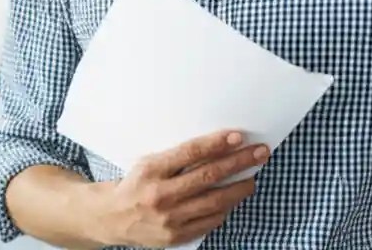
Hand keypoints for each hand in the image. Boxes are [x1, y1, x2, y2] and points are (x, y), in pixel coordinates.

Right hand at [90, 130, 268, 247]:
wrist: (111, 217)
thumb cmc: (135, 184)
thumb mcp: (149, 162)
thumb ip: (178, 157)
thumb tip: (217, 145)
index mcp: (151, 170)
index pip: (190, 152)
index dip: (216, 143)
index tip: (238, 136)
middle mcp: (160, 195)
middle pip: (208, 176)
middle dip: (238, 162)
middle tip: (259, 153)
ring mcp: (168, 218)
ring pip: (214, 201)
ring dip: (239, 188)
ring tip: (253, 178)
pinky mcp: (175, 236)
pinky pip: (209, 221)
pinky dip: (225, 209)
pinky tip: (233, 199)